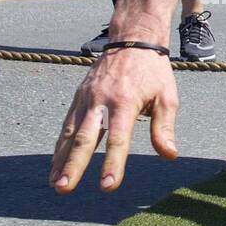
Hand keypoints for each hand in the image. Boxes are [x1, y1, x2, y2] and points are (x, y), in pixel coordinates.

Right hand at [51, 48, 179, 192]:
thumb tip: (169, 155)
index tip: (107, 186)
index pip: (118, 139)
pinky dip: (60, 146)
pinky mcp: (79, 97)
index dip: (113, 163)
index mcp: (125, 102)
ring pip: (70, 132)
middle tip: (65, 188)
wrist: (132, 38)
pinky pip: (67, 124)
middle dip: (74, 165)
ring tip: (56, 184)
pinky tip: (55, 165)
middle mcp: (101, 101)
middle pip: (85, 137)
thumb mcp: (167, 96)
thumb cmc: (153, 71)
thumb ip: (164, 127)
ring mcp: (86, 98)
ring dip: (61, 160)